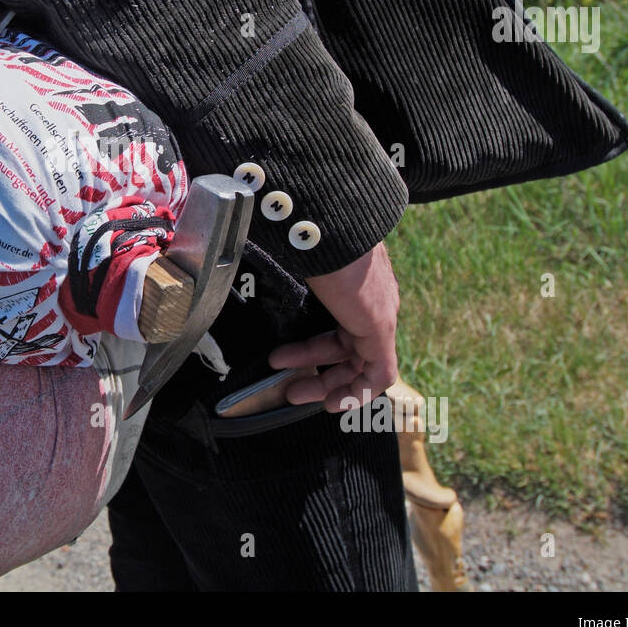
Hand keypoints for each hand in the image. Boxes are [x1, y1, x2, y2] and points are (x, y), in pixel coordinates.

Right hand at [267, 241, 399, 412]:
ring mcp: (379, 316)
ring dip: (330, 385)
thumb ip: (283, 280)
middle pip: (349, 351)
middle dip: (317, 374)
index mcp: (355, 288)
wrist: (326, 225)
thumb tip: (246, 270)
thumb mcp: (295, 266)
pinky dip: (358, 391)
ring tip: (296, 394)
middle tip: (288, 387)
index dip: (315, 353)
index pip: (342, 330)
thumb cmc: (306, 237)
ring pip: (361, 365)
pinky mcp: (381, 329)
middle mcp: (372, 303)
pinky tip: (334, 401)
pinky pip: (379, 373)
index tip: (285, 363)